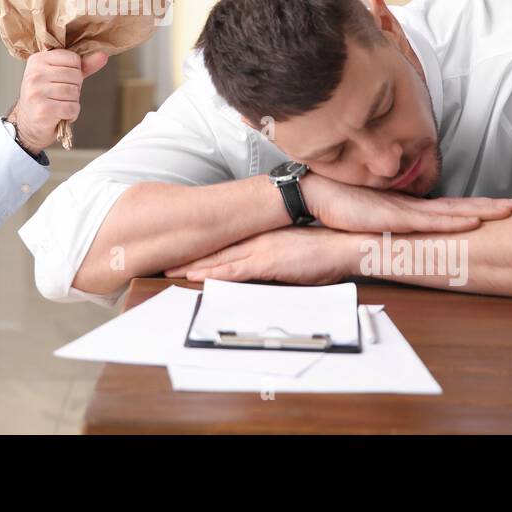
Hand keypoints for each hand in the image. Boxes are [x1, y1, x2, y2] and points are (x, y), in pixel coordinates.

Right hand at [8, 48, 107, 153]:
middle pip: (76, 76)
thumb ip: (82, 66)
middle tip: (59, 96)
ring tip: (58, 105)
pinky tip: (60, 115)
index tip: (61, 80)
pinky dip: (71, 114)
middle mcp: (34, 74)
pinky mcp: (43, 110)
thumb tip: (102, 56)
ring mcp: (37, 92)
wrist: (28, 125)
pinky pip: (72, 108)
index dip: (75, 72)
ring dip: (72, 102)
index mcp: (37, 60)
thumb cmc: (46, 98)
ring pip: (74, 92)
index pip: (73, 58)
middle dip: (74, 88)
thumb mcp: (61, 77)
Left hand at [165, 227, 349, 285]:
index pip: (226, 242)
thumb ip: (275, 256)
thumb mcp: (294, 251)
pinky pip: (234, 270)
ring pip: (219, 259)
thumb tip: (264, 265)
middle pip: (215, 249)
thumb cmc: (326, 249)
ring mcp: (260, 249)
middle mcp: (256, 238)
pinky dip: (213, 274)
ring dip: (194, 266)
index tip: (183, 251)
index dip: (203, 247)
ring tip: (171, 270)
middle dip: (190, 256)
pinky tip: (196, 277)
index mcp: (262, 234)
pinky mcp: (267, 262)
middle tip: (165, 259)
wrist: (345, 245)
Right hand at [301, 171, 511, 232]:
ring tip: (508, 211)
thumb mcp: (376, 220)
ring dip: (482, 211)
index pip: (453, 207)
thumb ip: (395, 227)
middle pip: (461, 206)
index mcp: (412, 207)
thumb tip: (410, 238)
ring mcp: (406, 210)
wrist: (317, 195)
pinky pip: (430, 221)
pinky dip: (453, 222)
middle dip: (492, 206)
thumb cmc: (342, 208)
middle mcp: (414, 206)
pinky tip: (472, 222)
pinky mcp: (394, 216)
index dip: (479, 207)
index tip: (503, 207)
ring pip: (453, 211)